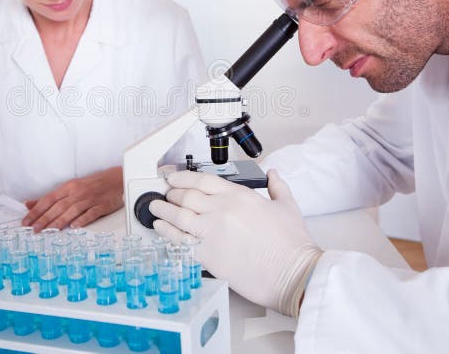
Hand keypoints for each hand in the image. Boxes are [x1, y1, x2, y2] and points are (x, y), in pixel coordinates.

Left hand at [22, 167, 123, 230]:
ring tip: (49, 231)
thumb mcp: (70, 187)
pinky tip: (74, 226)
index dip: (36, 210)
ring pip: (72, 210)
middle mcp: (77, 192)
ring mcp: (90, 199)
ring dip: (59, 221)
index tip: (27, 221)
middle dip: (45, 218)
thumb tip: (30, 204)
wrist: (116, 180)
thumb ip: (51, 198)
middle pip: (58, 206)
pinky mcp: (101, 206)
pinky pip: (91, 213)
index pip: (48, 199)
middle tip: (34, 229)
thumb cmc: (92, 184)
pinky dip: (82, 219)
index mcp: (68, 187)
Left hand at [149, 169, 322, 316]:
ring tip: (155, 208)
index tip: (173, 177)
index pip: (202, 180)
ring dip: (163, 210)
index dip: (183, 177)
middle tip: (165, 194)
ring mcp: (213, 232)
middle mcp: (222, 210)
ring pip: (178, 215)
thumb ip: (278, 186)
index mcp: (240, 196)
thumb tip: (273, 174)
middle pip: (186, 195)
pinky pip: (179, 240)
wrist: (293, 274)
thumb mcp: (288, 206)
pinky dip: (166, 232)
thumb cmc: (292, 244)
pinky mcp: (208, 255)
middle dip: (171, 193)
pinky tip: (159, 228)